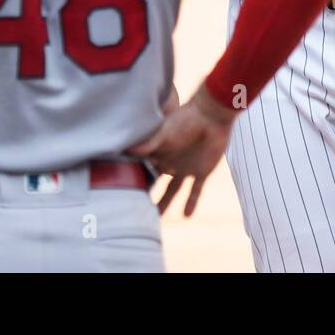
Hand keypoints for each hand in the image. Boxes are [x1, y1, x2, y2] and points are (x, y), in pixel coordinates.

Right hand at [127, 88, 234, 216]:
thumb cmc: (185, 119)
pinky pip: (196, 191)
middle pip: (156, 182)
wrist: (212, 116)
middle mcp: (171, 161)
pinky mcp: (202, 171)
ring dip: (165, 203)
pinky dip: (191, 202)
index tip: (121, 194)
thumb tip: (125, 149)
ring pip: (173, 190)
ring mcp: (186, 167)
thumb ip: (147, 144)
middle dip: (147, 195)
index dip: (134, 181)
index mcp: (159, 152)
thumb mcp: (164, 132)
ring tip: (156, 219)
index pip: (144, 169)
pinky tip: (186, 216)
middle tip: (135, 212)